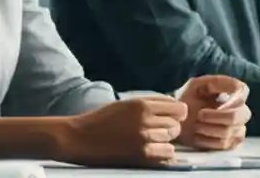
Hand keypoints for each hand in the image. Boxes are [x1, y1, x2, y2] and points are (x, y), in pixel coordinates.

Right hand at [59, 97, 188, 166]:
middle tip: (155, 128)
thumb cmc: (101, 119)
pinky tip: (150, 149)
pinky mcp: (143, 155)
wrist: (80, 138)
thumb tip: (175, 107)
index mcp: (140, 104)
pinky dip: (162, 152)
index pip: (178, 108)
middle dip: (169, 126)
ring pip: (173, 139)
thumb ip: (149, 103)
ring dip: (164, 140)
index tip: (172, 115)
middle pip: (176, 124)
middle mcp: (145, 120)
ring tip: (149, 138)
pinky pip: (168, 154)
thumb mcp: (124, 104)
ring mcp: (145, 139)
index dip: (177, 112)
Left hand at [178, 75, 250, 151]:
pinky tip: (197, 136)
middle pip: (240, 115)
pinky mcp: (231, 144)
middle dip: (218, 116)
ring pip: (230, 131)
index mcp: (230, 93)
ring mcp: (237, 129)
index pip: (242, 90)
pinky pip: (224, 144)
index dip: (236, 97)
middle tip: (200, 115)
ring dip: (209, 128)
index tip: (220, 102)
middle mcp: (239, 111)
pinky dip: (208, 140)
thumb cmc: (186, 100)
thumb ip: (215, 82)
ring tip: (195, 125)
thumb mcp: (195, 86)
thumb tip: (237, 86)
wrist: (176, 120)